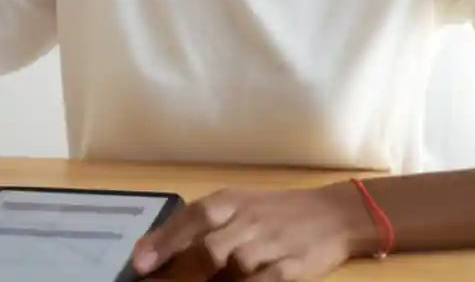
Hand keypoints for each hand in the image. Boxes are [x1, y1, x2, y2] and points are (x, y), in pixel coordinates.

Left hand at [133, 185, 378, 280]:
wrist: (334, 214)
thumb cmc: (277, 210)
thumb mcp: (241, 204)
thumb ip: (204, 223)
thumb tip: (156, 248)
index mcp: (232, 201)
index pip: (193, 218)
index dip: (165, 240)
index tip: (140, 263)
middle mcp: (250, 221)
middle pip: (210, 249)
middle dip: (184, 272)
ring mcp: (271, 246)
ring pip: (234, 269)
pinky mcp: (292, 269)